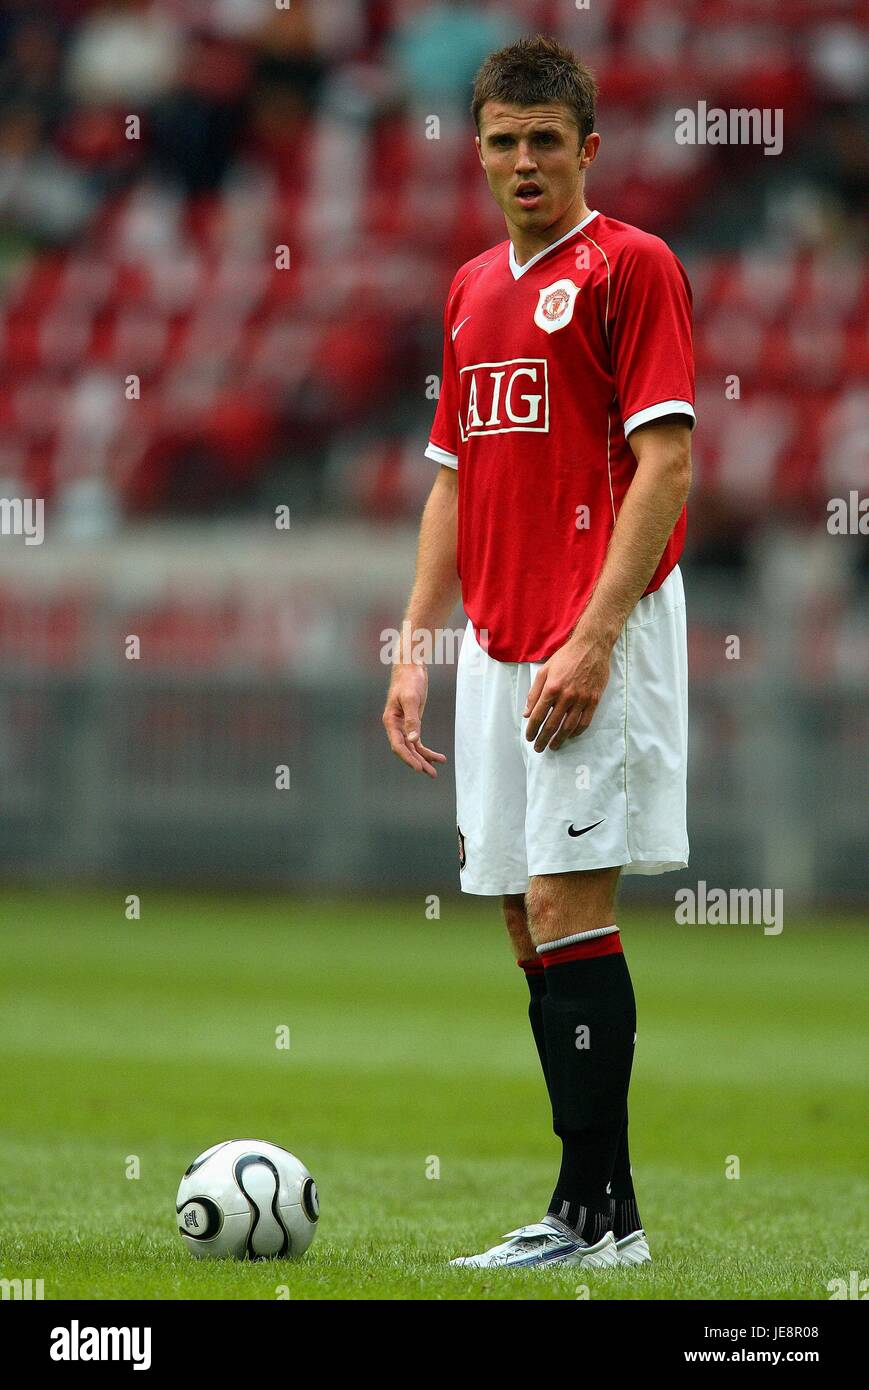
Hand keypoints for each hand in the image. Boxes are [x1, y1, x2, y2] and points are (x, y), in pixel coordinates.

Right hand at [382, 662, 446, 776]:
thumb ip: (412, 720)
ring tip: (435, 772)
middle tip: (431, 774)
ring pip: (412, 748)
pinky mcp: (412, 722)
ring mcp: (403, 725)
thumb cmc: (408, 680)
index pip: (398, 745)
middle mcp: (395, 726)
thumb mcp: (411, 699)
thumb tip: (413, 740)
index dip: (408, 758)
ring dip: (423, 759)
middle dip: (418, 762)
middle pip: (406, 750)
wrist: (411, 667)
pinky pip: (417, 741)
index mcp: (390, 721)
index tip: (419, 767)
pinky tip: (437, 757)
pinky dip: (426, 750)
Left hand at [523, 628, 614, 751]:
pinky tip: (570, 736)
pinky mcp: (594, 700)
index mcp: (551, 688)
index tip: (529, 737)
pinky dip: (576, 732)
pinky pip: (585, 721)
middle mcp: (566, 695)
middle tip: (538, 748)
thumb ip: (534, 693)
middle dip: (543, 739)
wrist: (591, 647)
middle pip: (552, 724)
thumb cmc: (566, 657)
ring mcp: (582, 699)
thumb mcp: (544, 671)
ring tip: (553, 746)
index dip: (532, 729)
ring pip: (568, 726)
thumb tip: (527, 713)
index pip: (538, 715)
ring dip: (559, 739)